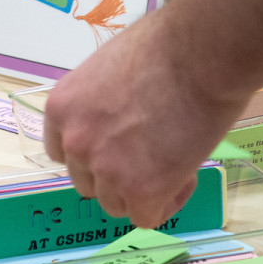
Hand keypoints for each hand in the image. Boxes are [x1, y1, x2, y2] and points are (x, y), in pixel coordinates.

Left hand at [44, 11, 248, 228]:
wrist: (200, 54)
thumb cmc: (167, 45)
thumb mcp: (112, 67)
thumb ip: (104, 102)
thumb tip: (120, 118)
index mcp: (62, 109)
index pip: (62, 151)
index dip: (93, 153)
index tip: (119, 147)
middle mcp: (74, 142)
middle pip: (87, 182)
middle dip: (116, 174)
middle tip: (153, 154)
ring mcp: (105, 170)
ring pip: (116, 204)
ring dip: (142, 191)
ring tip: (176, 163)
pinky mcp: (140, 190)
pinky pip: (147, 217)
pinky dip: (167, 203)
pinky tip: (187, 177)